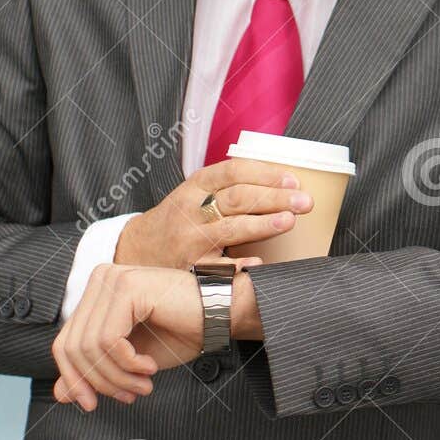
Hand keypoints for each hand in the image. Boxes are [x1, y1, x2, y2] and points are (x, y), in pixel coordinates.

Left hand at [51, 262, 254, 410]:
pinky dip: (127, 363)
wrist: (224, 315)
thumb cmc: (184, 331)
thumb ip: (95, 372)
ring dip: (118, 376)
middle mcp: (101, 279)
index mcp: (98, 292)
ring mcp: (113, 280)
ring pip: (90, 347)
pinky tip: (148, 367)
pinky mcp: (127, 288)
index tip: (90, 404)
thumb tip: (61, 394)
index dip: (74, 378)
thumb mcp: (130, 360)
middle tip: (128, 396)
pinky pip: (108, 340)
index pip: (65, 342)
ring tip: (143, 385)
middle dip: (99, 381)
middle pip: (73, 346)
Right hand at [115, 158, 311, 269]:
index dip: (264, 173)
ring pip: (229, 228)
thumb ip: (228, 186)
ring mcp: (190, 238)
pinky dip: (239, 264)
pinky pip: (218, 267)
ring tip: (289, 221)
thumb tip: (283, 183)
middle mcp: (192, 209)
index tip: (292, 178)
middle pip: (237, 198)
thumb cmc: (177, 219)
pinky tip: (260, 263)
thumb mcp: (195, 193)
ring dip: (262, 224)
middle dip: (273, 198)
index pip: (233, 172)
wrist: (135, 250)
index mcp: (196, 185)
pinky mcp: (190, 267)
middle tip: (304, 201)